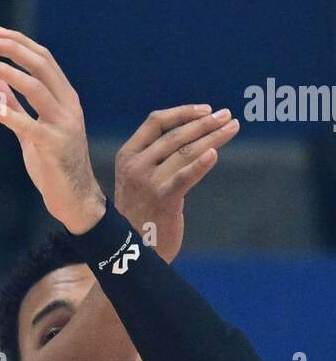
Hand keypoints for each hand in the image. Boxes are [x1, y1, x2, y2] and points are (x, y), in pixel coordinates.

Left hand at [0, 27, 104, 233]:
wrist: (75, 198)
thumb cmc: (54, 162)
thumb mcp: (30, 129)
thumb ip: (13, 104)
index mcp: (65, 98)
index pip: (44, 60)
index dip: (20, 43)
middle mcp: (68, 107)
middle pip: (42, 66)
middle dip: (13, 49)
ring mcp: (63, 126)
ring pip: (36, 89)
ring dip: (8, 73)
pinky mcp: (53, 147)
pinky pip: (27, 125)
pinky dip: (6, 113)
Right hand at [114, 105, 238, 261]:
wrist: (129, 250)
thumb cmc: (140, 214)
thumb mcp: (137, 180)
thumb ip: (155, 159)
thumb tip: (191, 136)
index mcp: (128, 155)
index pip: (156, 122)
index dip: (183, 113)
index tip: (206, 110)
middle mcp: (135, 165)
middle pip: (176, 135)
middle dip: (205, 123)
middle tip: (228, 116)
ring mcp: (147, 182)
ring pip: (185, 151)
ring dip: (212, 137)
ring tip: (232, 127)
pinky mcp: (163, 200)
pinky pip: (185, 177)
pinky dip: (201, 164)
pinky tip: (215, 154)